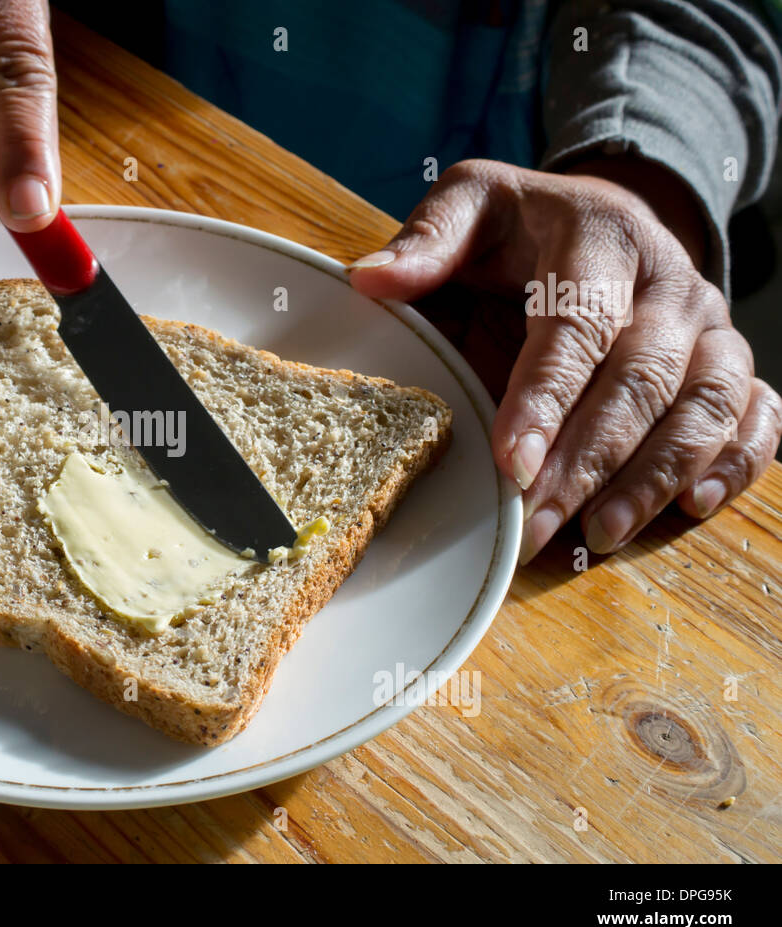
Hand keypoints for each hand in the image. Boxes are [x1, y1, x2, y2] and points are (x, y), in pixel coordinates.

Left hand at [348, 159, 781, 563]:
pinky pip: (754, 415)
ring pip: (705, 405)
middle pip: (641, 379)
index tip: (512, 461)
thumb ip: (429, 239)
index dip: (547, 396)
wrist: (602, 219)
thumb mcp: (472, 206)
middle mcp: (669, 283)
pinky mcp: (729, 364)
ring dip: (655, 476)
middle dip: (589, 459)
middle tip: (537, 522)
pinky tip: (689, 507)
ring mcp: (709, 327)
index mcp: (601, 236)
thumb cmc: (522, 227)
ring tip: (597, 533)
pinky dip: (736, 463)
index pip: (579, 323)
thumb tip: (369, 278)